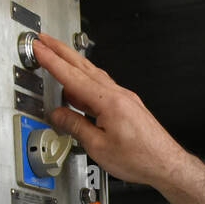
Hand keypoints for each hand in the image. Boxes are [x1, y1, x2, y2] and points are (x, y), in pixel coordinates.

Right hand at [33, 32, 192, 189]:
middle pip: (83, 66)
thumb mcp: (99, 147)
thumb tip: (59, 115)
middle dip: (60, 51)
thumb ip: (76, 127)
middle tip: (44, 39)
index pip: (72, 76)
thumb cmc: (140, 158)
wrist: (166, 164)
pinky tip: (79, 87)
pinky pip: (102, 86)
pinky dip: (86, 81)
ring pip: (93, 74)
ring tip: (57, 57)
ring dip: (73, 63)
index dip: (52, 61)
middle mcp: (118, 94)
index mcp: (109, 102)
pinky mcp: (128, 104)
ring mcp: (125, 97)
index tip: (39, 47)